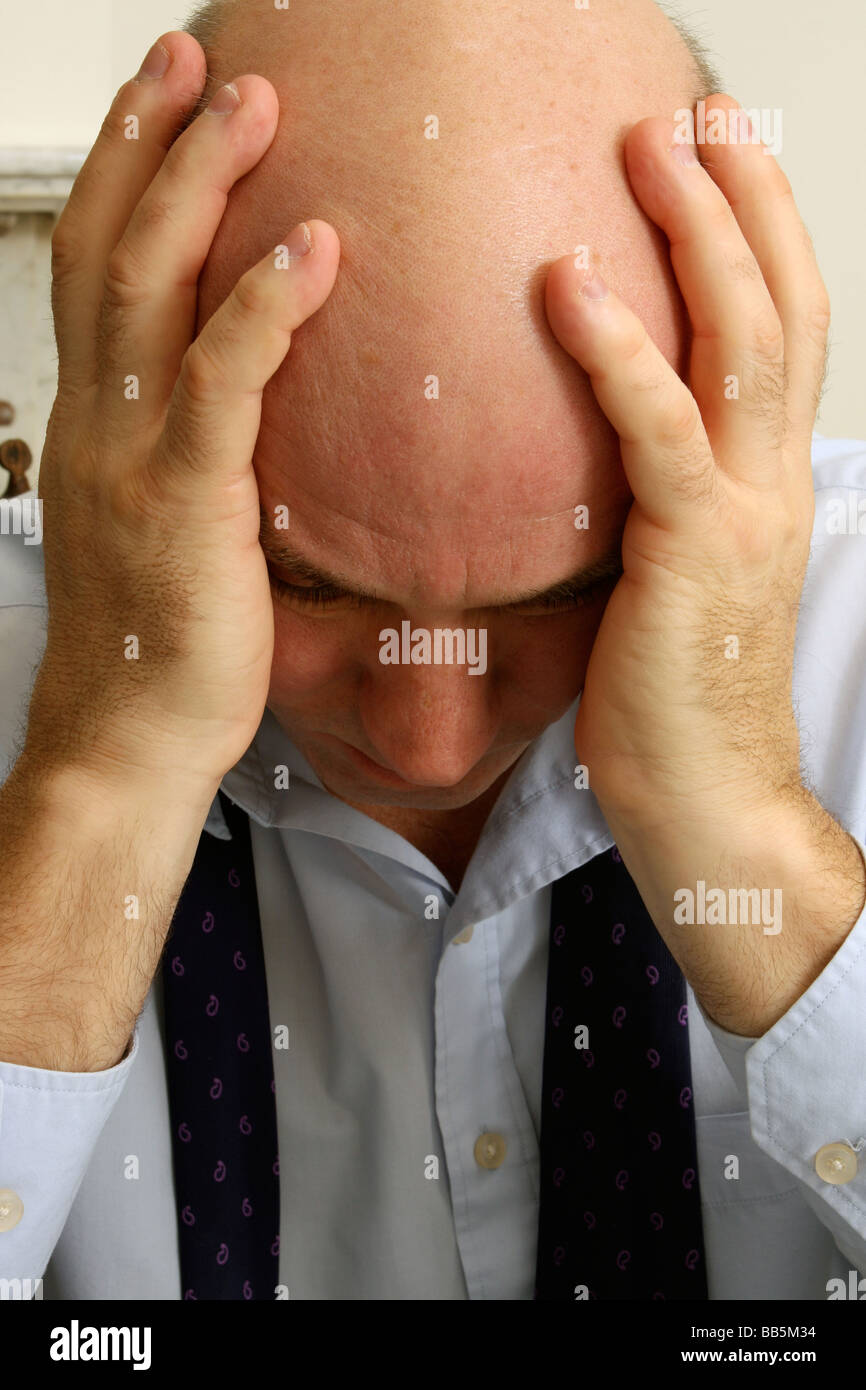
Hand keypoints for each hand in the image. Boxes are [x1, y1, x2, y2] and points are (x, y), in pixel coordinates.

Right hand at [28, 31, 339, 797]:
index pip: (96, 268)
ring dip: (197, 187)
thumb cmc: (159, 640)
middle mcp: (98, 420)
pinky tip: (310, 250)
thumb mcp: (163, 524)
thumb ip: (189, 451)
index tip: (163, 100)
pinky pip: (220, 386)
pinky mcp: (183, 502)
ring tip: (252, 105)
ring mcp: (129, 455)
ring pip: (149, 291)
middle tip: (194, 56)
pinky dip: (260, 311)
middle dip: (149, 142)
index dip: (125, 174)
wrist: (127, 736)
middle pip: (108, 248)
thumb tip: (245, 412)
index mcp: (95, 421)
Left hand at [544, 95, 864, 1034]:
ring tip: (652, 143)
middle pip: (782, 304)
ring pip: (742, 341)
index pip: (782, 330)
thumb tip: (586, 453)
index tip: (722, 154)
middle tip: (698, 108)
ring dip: (702, 232)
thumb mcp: (667, 576)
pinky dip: (619, 349)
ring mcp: (744, 512)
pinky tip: (566, 280)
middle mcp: (773, 479)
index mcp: (767, 481)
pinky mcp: (692, 553)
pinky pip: (661, 431)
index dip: (761, 234)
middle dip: (746, 197)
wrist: (707, 803)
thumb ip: (648, 501)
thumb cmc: (672, 699)